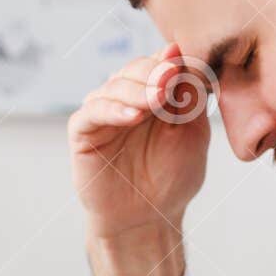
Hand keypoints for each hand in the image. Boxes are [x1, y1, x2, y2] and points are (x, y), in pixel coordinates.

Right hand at [68, 43, 211, 239]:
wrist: (148, 218)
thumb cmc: (172, 178)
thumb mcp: (191, 134)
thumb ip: (188, 99)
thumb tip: (183, 58)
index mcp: (154, 93)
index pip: (159, 63)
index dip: (170, 59)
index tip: (182, 57)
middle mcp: (126, 98)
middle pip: (135, 69)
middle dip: (154, 72)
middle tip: (171, 78)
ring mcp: (103, 113)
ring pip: (114, 87)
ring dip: (137, 90)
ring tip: (157, 99)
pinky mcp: (83, 133)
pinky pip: (92, 113)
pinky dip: (113, 111)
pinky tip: (133, 117)